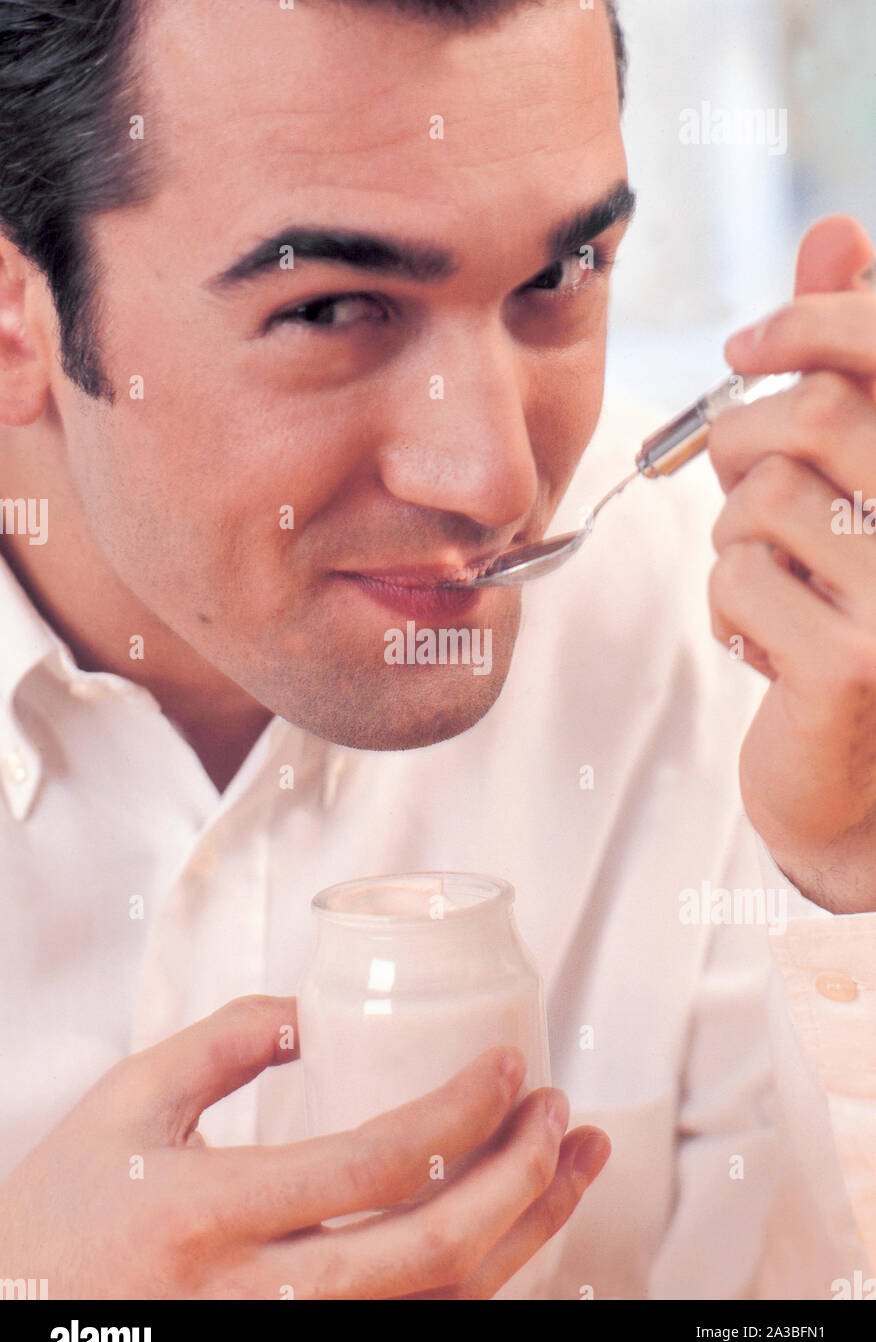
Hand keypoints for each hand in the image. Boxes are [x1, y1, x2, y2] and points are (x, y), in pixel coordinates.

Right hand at [0, 995, 608, 1298]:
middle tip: (562, 1114)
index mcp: (208, 1216)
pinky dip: (482, 1285)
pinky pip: (417, 1337)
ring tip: (575, 1164)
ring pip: (439, 1311)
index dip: (461, 1110)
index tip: (509, 1065)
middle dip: (520, 1179)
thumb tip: (315, 1011)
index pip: (372, 1163)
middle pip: (429, 1254)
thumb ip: (221, 1041)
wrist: (14, 1323)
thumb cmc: (64, 1215)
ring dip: (528, 1236)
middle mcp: (255, 1302)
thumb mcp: (125, 1104)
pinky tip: (516, 1233)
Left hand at [708, 214, 875, 911]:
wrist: (859, 770)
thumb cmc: (848, 601)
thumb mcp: (848, 480)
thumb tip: (834, 232)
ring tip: (772, 582)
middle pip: (808, 418)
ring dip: (736, 540)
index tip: (744, 345)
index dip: (812, 320)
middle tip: (741, 491)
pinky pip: (739, 584)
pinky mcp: (856, 665)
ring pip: (760, 503)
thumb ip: (846, 366)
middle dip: (742, 446)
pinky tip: (768, 645)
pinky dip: (728, 610)